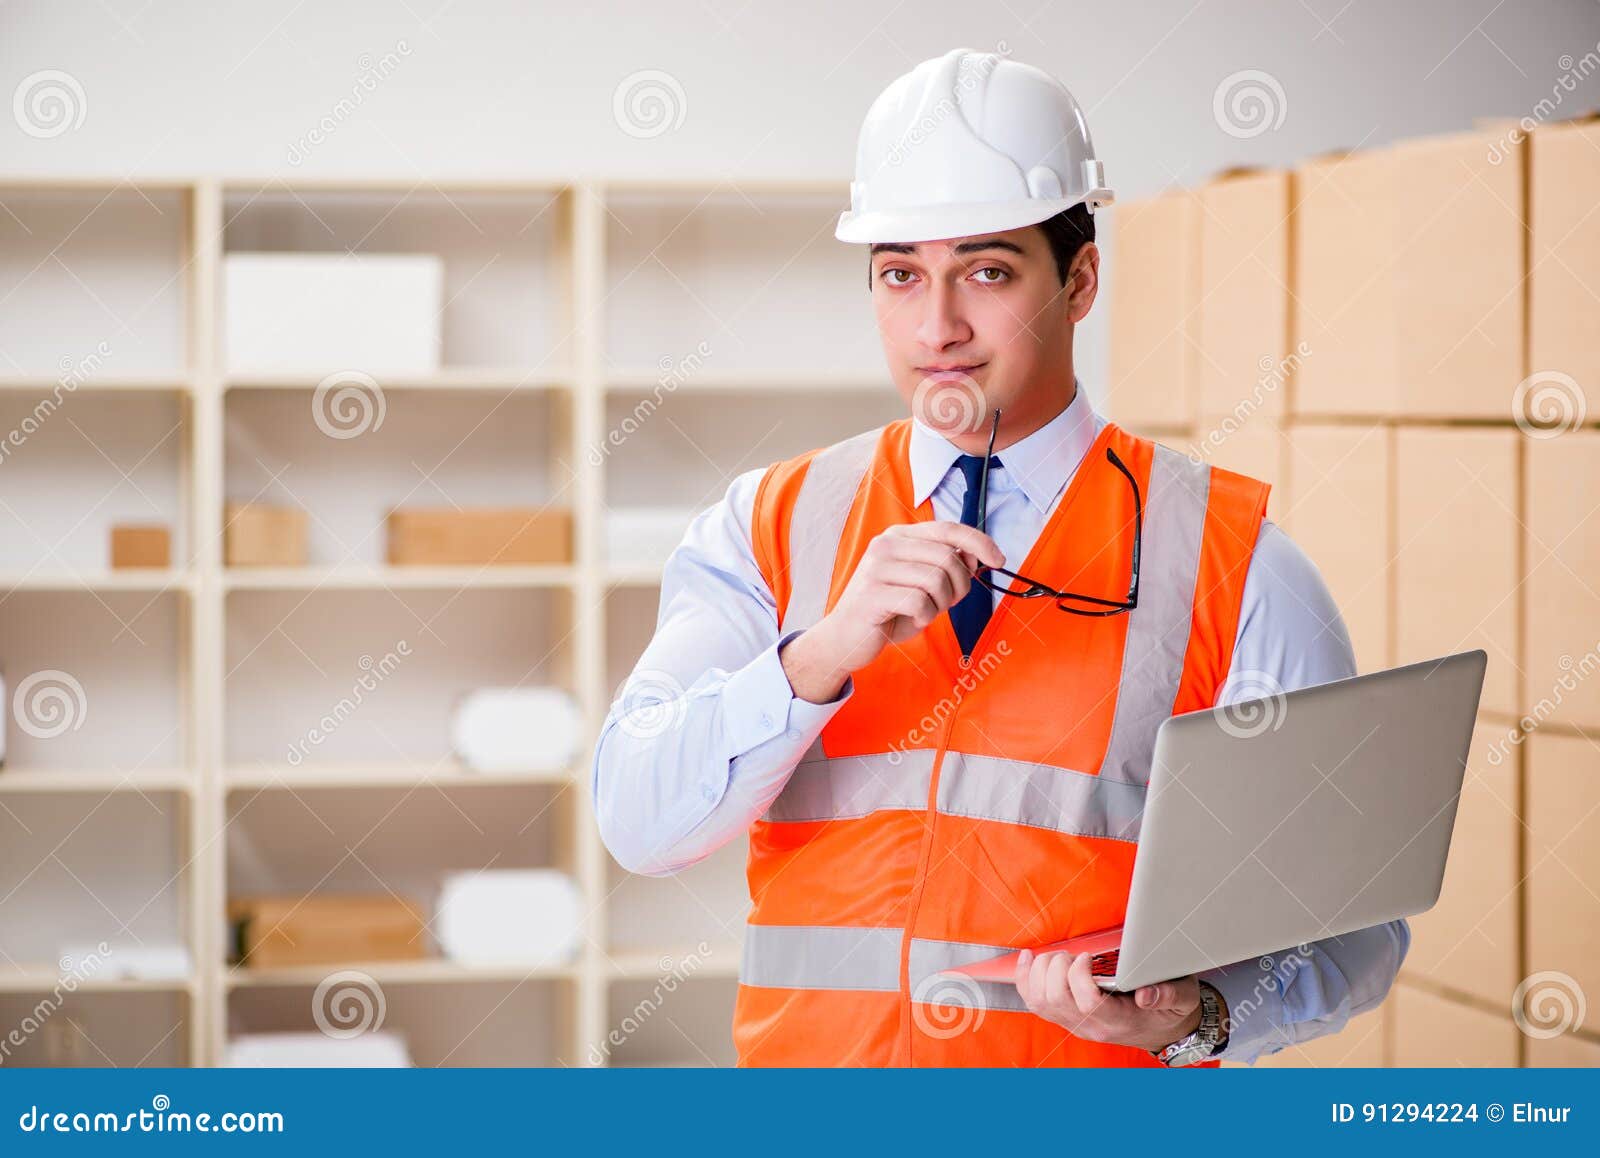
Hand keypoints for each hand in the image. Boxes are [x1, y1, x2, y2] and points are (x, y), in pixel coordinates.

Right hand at [781, 521, 1003, 701]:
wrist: (845, 638)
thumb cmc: (887, 612)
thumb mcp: (921, 584)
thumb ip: (945, 567)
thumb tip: (976, 556)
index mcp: (899, 536)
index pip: (948, 529)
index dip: (979, 542)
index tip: (999, 560)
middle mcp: (886, 545)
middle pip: (947, 557)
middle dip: (960, 585)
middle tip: (948, 603)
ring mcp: (876, 567)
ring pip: (936, 580)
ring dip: (941, 604)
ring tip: (924, 612)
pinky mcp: (872, 593)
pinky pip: (920, 602)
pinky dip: (924, 617)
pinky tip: (910, 620)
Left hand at [1013, 948, 1205, 1052]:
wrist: (1163, 1031)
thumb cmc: (1170, 1010)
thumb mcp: (1182, 998)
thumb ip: (1169, 994)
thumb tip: (1146, 994)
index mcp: (1120, 1021)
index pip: (1088, 1004)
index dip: (1079, 976)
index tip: (1087, 956)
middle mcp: (1092, 1026)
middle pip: (1057, 999)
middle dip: (1057, 968)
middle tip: (1073, 954)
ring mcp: (1076, 1025)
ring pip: (1040, 1002)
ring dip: (1040, 972)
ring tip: (1058, 957)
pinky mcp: (1066, 1018)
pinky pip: (1034, 1003)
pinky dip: (1025, 979)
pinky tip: (1029, 959)